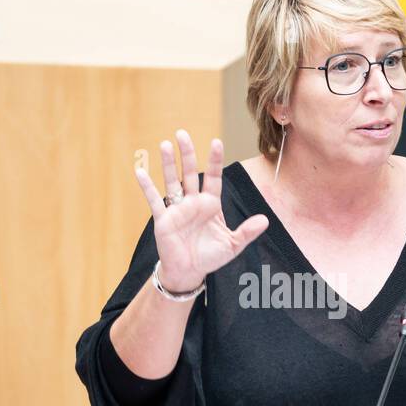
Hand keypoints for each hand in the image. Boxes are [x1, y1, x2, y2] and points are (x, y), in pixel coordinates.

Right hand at [133, 129, 268, 292]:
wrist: (189, 272)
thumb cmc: (210, 256)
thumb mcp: (233, 245)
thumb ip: (247, 232)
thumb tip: (265, 220)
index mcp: (211, 204)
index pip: (213, 177)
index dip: (214, 160)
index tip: (216, 142)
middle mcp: (193, 202)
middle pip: (189, 173)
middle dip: (187, 154)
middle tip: (182, 133)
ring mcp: (177, 209)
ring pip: (172, 181)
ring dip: (168, 164)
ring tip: (165, 144)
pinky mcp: (164, 219)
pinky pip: (154, 200)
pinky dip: (147, 187)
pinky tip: (140, 171)